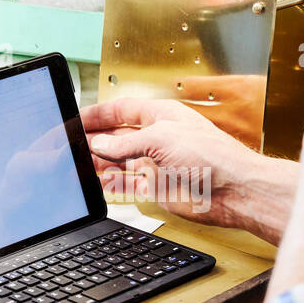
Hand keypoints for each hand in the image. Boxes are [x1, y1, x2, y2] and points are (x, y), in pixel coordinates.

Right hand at [82, 98, 297, 243]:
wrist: (235, 191)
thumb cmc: (213, 157)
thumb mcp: (162, 139)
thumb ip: (126, 142)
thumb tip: (100, 143)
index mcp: (160, 116)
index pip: (120, 111)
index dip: (95, 115)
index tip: (73, 120)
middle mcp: (157, 138)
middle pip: (115, 136)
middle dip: (92, 140)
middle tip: (68, 145)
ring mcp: (156, 163)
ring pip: (118, 160)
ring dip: (98, 162)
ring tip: (75, 163)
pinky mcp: (157, 187)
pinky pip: (127, 184)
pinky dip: (110, 183)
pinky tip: (97, 181)